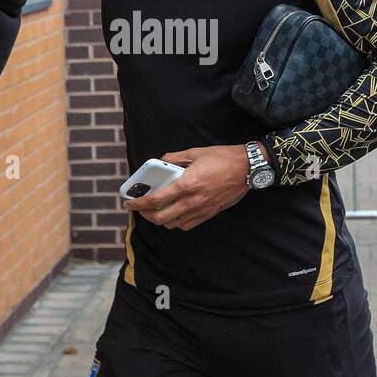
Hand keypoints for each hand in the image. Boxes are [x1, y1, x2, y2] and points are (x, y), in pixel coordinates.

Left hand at [122, 145, 255, 230]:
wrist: (247, 168)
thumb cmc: (223, 158)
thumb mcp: (195, 152)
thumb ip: (175, 157)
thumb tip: (162, 160)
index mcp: (186, 184)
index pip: (155, 200)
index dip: (138, 203)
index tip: (129, 202)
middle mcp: (192, 200)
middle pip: (161, 218)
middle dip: (145, 215)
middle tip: (140, 208)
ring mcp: (201, 209)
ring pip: (173, 224)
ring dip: (160, 220)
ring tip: (155, 211)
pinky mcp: (210, 213)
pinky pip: (187, 224)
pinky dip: (176, 222)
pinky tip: (174, 214)